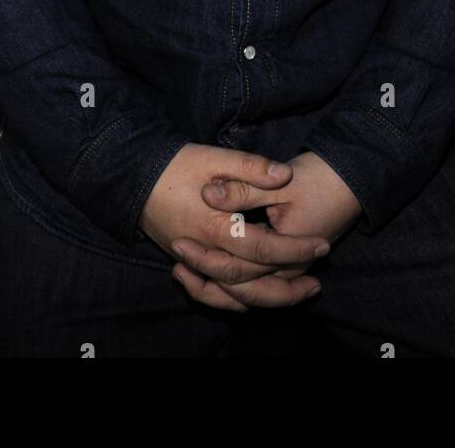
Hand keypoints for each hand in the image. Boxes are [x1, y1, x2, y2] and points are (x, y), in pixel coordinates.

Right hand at [138, 143, 329, 310]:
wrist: (132, 176)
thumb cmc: (176, 164)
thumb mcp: (216, 157)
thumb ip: (251, 168)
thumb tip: (284, 175)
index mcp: (217, 227)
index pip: (265, 248)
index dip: (296, 248)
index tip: (322, 245)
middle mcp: (205, 251)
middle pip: (251, 283)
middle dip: (287, 286)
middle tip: (316, 283)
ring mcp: (194, 260)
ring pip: (233, 294)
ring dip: (265, 298)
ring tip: (294, 294)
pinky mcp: (186, 261)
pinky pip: (214, 291)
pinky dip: (235, 298)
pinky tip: (254, 293)